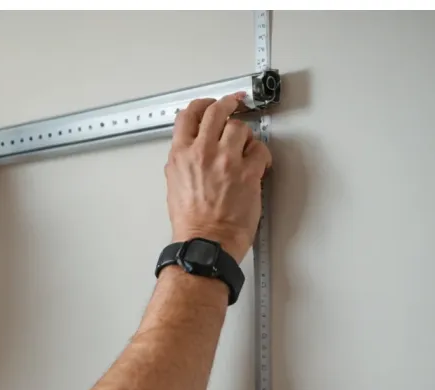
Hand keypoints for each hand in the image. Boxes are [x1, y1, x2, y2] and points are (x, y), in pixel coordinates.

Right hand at [165, 92, 272, 262]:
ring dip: (244, 136)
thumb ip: (182, 162)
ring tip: (243, 148)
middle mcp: (202, 152)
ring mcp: (226, 161)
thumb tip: (190, 151)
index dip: (201, 105)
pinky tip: (257, 164)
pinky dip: (261, 154)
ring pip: (240, 127)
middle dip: (227, 104)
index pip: (188, 115)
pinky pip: (260, 149)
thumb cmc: (190, 222)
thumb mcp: (174, 186)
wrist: (206, 241)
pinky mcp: (248, 172)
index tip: (209, 104)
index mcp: (180, 156)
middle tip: (235, 103)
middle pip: (216, 112)